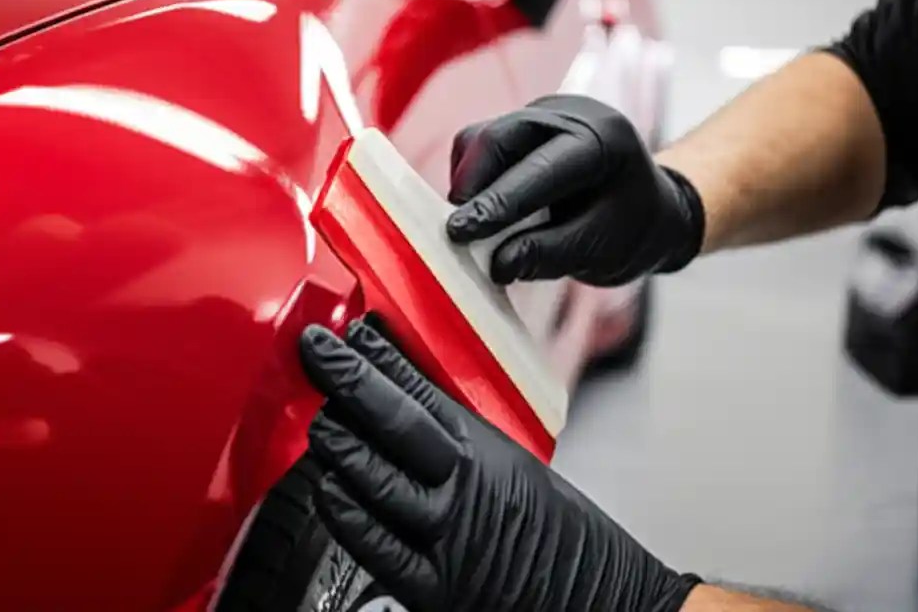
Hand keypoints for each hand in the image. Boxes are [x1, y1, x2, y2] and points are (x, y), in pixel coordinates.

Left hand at [298, 320, 700, 611]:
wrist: (601, 601)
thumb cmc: (561, 537)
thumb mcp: (516, 467)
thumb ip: (462, 436)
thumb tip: (407, 395)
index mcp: (491, 452)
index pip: (425, 390)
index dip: (381, 357)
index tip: (354, 332)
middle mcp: (466, 489)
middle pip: (395, 422)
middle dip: (348, 381)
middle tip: (316, 353)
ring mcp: (446, 538)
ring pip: (376, 477)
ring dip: (339, 442)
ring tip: (321, 418)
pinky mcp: (432, 587)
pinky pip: (375, 544)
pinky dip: (346, 512)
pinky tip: (329, 488)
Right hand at [446, 95, 704, 286]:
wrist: (649, 207)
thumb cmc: (631, 229)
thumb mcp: (602, 251)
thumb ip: (549, 255)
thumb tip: (497, 264)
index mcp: (605, 141)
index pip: (540, 169)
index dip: (496, 203)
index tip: (460, 233)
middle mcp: (572, 115)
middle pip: (500, 138)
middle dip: (471, 186)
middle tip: (455, 232)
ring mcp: (543, 114)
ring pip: (482, 137)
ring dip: (468, 183)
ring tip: (471, 225)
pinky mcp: (521, 124)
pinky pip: (480, 143)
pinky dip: (473, 178)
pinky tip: (483, 208)